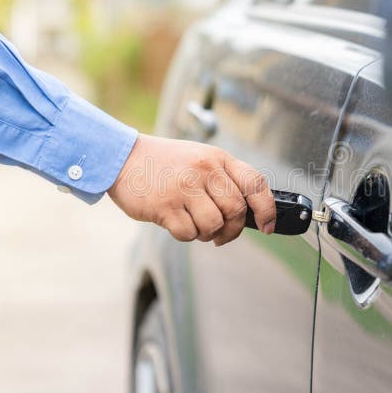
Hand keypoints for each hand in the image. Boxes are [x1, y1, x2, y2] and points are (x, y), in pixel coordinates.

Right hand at [108, 135, 275, 244]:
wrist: (123, 158)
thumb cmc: (166, 164)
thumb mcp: (200, 159)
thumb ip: (224, 180)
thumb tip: (250, 215)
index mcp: (217, 158)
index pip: (255, 183)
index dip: (267, 208)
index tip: (268, 227)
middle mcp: (204, 170)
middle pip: (236, 210)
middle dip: (231, 229)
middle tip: (220, 233)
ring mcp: (184, 187)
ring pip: (214, 225)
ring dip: (207, 233)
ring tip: (195, 225)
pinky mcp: (164, 205)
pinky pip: (188, 233)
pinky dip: (186, 235)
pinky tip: (176, 222)